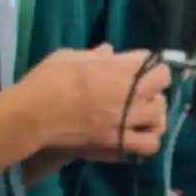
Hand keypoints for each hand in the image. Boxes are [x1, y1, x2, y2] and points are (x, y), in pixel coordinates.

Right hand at [24, 47, 170, 156]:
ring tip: (142, 114)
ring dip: (154, 112)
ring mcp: (128, 119)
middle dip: (154, 85)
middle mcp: (132, 92)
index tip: (136, 68)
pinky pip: (148, 144)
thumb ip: (95, 55)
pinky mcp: (118, 142)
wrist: (33, 114)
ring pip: (160, 114)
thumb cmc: (48, 80)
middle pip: (163, 84)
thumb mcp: (70, 57)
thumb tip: (109, 50)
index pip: (153, 61)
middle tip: (140, 90)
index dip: (146, 64)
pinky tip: (138, 136)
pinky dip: (148, 140)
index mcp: (122, 68)